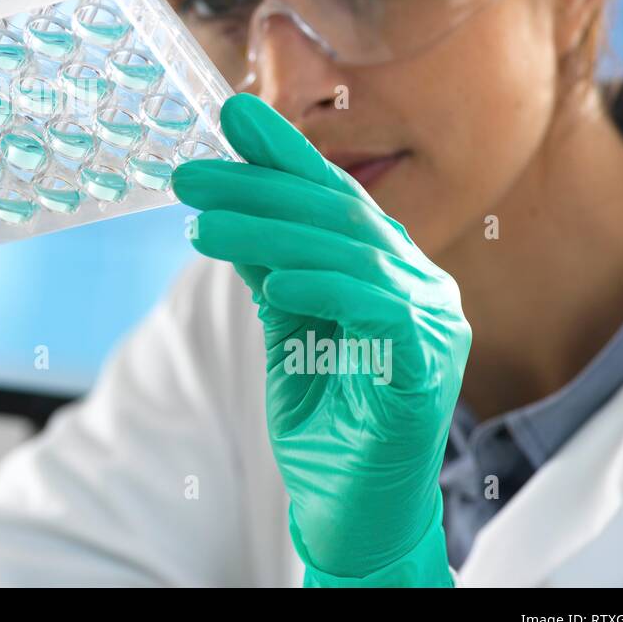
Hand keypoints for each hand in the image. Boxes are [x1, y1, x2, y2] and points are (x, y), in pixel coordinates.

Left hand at [172, 93, 469, 584]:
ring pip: (350, 252)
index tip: (232, 116)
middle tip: (191, 173)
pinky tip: (277, 278)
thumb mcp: (287, 324)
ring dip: (271, 232)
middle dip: (259, 187)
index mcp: (387, 267)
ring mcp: (431, 323)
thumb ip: (272, 267)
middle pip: (337, 216)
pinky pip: (378, 311)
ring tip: (200, 224)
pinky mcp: (426, 366)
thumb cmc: (326, 415)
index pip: (332, 196)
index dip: (283, 155)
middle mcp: (417, 284)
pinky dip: (327, 288)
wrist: (352, 505)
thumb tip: (229, 209)